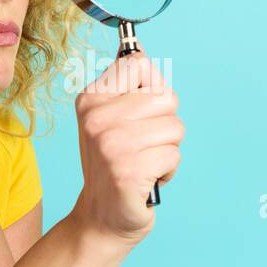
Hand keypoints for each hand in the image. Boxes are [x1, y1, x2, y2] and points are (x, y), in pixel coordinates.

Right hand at [70, 42, 182, 244]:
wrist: (102, 217)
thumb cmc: (115, 164)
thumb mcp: (112, 118)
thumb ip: (129, 86)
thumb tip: (138, 49)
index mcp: (91, 98)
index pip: (140, 65)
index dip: (150, 93)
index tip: (135, 115)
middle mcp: (96, 118)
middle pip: (166, 98)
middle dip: (164, 125)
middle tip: (141, 145)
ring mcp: (111, 144)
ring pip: (175, 127)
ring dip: (167, 149)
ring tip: (144, 163)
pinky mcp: (127, 171)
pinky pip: (174, 155)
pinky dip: (168, 171)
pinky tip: (147, 179)